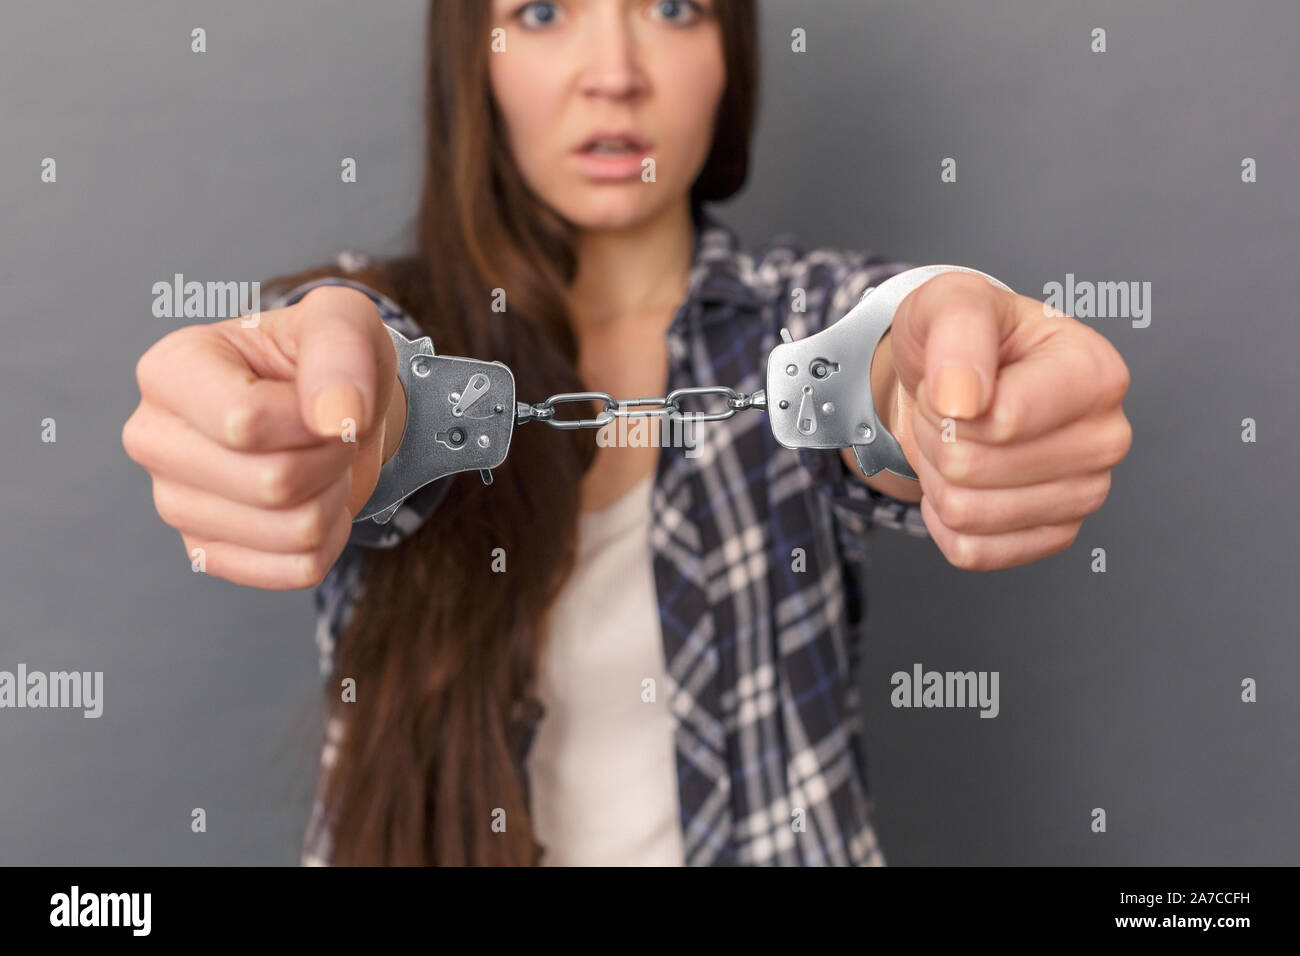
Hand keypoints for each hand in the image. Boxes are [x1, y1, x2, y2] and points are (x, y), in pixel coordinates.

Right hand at [122, 285, 403, 588]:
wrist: (329, 410)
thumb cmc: (323, 358)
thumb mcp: (343, 320)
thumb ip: (341, 345)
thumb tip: (334, 416)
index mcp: (170, 370)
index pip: (246, 423)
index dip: (316, 419)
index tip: (330, 398)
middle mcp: (153, 438)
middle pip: (273, 484)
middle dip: (332, 457)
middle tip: (332, 431)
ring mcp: (172, 503)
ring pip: (293, 531)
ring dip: (335, 495)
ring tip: (320, 459)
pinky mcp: (206, 552)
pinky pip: (297, 570)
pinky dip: (332, 537)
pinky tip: (315, 499)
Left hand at [885, 271, 1131, 569]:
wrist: (953, 384)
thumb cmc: (963, 339)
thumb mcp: (951, 301)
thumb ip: (959, 330)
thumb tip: (964, 399)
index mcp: (1096, 373)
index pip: (1003, 419)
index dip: (947, 402)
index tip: (952, 377)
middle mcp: (1106, 438)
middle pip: (974, 468)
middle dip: (936, 436)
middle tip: (949, 408)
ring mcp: (1086, 494)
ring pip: (967, 513)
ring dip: (936, 475)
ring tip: (957, 437)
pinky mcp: (1055, 535)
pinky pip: (972, 551)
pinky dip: (943, 518)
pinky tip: (962, 480)